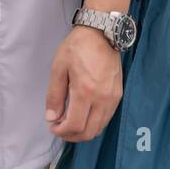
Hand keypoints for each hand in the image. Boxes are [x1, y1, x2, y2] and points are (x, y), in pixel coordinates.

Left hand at [45, 24, 122, 142]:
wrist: (101, 32)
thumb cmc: (78, 47)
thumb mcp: (59, 68)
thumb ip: (55, 95)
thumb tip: (52, 117)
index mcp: (85, 91)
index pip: (75, 126)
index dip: (61, 132)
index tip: (53, 126)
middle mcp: (102, 98)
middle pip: (89, 132)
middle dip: (71, 136)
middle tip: (60, 128)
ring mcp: (113, 97)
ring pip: (99, 127)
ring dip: (84, 131)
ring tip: (70, 123)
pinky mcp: (118, 94)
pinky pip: (107, 118)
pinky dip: (94, 123)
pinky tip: (84, 115)